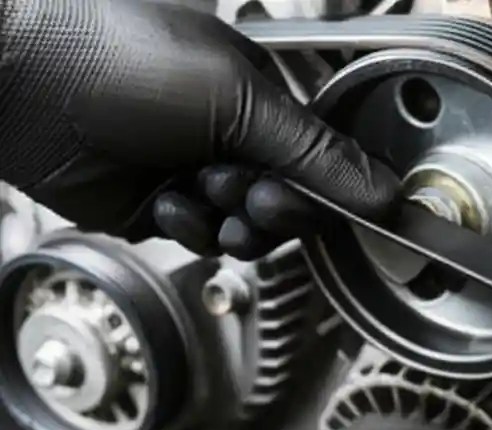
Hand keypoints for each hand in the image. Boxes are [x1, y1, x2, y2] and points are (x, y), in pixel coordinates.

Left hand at [0, 0, 398, 256]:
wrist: (19, 80)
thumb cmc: (118, 57)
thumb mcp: (240, 100)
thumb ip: (318, 154)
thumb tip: (385, 192)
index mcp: (264, 97)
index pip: (328, 160)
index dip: (336, 191)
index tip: (343, 212)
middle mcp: (233, 136)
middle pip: (293, 204)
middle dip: (276, 209)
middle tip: (251, 194)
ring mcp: (194, 172)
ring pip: (250, 231)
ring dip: (233, 223)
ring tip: (203, 193)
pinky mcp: (157, 206)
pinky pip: (199, 239)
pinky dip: (187, 228)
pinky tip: (165, 202)